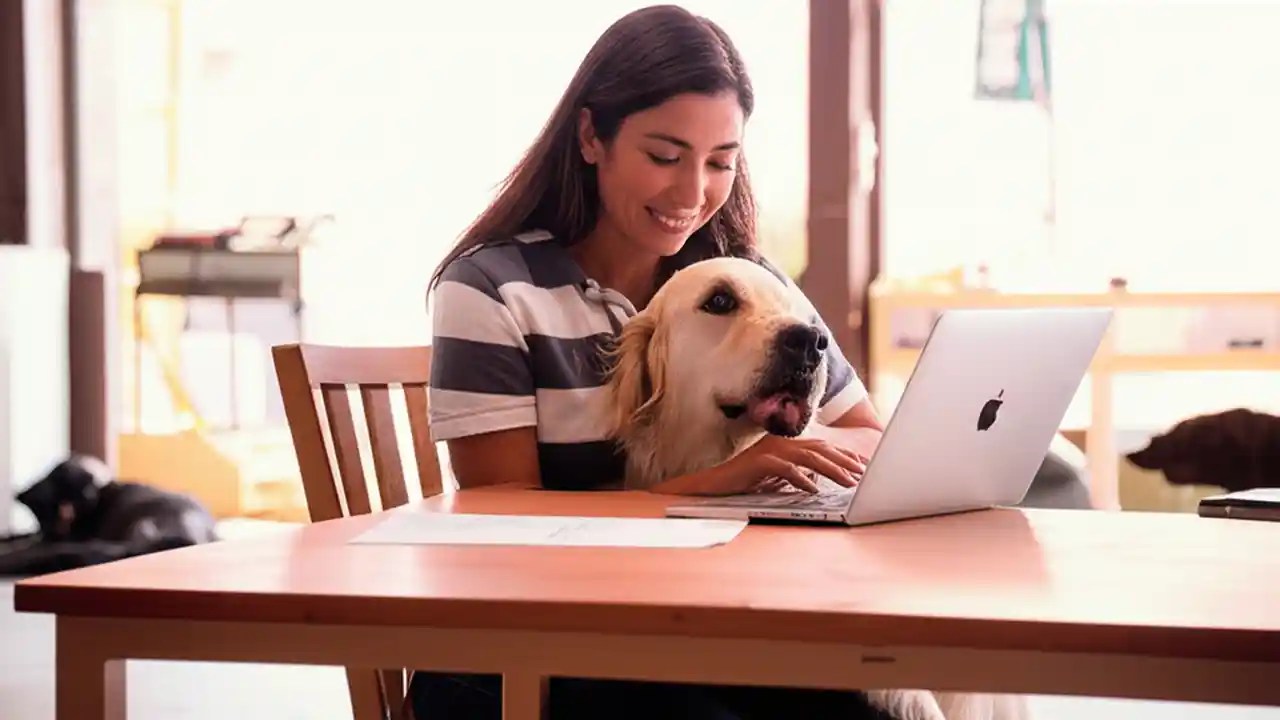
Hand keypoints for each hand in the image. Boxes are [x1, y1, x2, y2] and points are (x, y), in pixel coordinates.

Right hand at [715, 435, 866, 494]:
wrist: (715, 484)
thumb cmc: (747, 481)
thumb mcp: (779, 476)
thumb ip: (799, 472)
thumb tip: (822, 479)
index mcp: (788, 443)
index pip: (823, 446)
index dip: (845, 455)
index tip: (864, 467)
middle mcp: (782, 442)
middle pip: (821, 449)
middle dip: (845, 462)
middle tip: (863, 476)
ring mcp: (770, 450)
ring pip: (809, 457)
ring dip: (831, 470)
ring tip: (848, 482)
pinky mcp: (759, 461)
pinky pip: (786, 469)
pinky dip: (802, 479)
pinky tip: (814, 490)